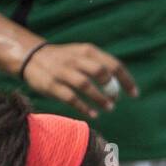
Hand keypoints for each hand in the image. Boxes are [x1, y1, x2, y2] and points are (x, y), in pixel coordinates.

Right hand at [20, 42, 138, 119]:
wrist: (31, 57)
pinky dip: (83, 107)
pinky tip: (93, 114)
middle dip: (112, 88)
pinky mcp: (52, 85)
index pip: (112, 64)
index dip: (126, 80)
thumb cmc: (62, 59)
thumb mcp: (81, 54)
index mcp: (86, 51)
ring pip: (86, 85)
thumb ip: (98, 64)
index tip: (134, 94)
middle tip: (116, 100)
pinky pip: (70, 97)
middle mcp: (76, 59)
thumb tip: (120, 82)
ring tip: (109, 108)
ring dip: (99, 98)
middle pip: (100, 72)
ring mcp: (63, 72)